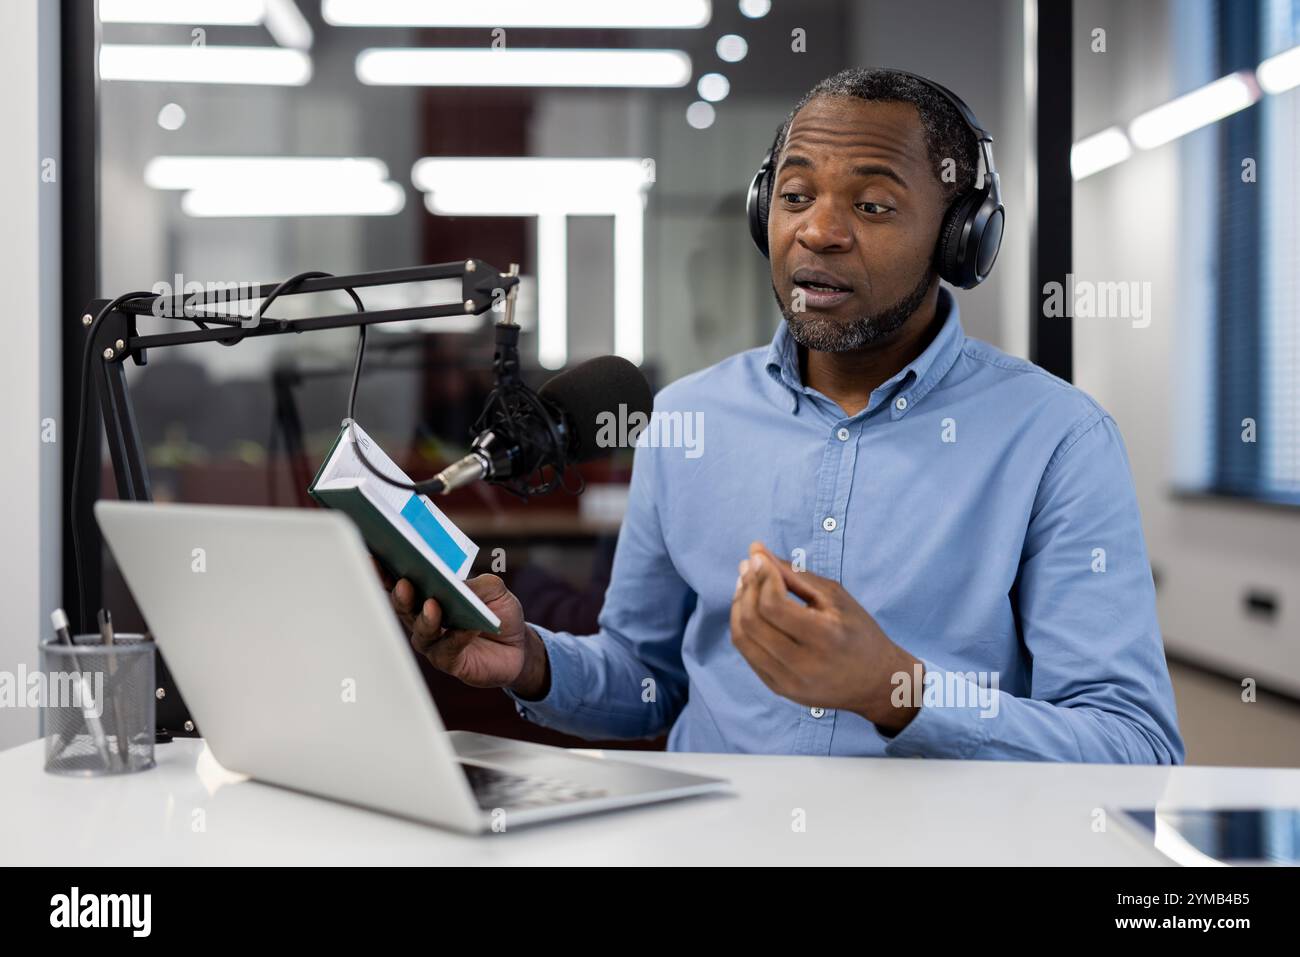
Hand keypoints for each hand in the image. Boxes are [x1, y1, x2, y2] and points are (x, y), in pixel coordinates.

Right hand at [373, 557, 548, 696]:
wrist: (519, 647)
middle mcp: (424, 619)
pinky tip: (467, 627)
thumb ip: (477, 584)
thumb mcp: (494, 589)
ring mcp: (434, 643)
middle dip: (401, 595)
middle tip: (403, 582)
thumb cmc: (498, 613)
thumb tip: (459, 585)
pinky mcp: (450, 662)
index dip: (385, 571)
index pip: (400, 582)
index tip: (374, 556)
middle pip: (404, 607)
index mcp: (427, 595)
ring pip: (422, 632)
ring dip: (426, 618)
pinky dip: (457, 637)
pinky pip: (448, 650)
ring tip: (432, 605)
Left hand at [729, 542, 920, 733]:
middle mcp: (805, 665)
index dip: (761, 577)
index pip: (774, 606)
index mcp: (827, 638)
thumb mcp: (835, 597)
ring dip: (739, 605)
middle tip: (748, 566)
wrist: (875, 682)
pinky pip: (747, 653)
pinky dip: (743, 626)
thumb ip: (794, 574)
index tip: (759, 557)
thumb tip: (756, 551)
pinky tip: (749, 608)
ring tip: (746, 584)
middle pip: (753, 621)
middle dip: (746, 587)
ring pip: (743, 638)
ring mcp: (789, 682)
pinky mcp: (779, 689)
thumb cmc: (858, 632)